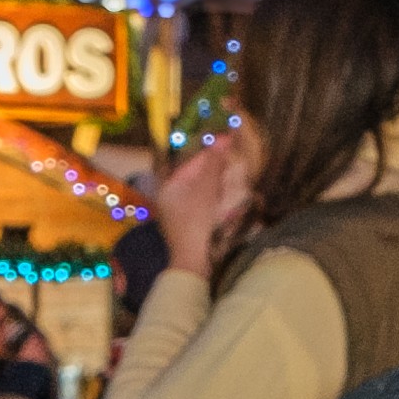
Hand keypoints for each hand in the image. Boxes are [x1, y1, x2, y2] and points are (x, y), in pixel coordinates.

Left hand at [149, 124, 258, 270]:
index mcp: (168, 187)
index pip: (190, 162)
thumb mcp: (206, 189)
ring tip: (229, 169)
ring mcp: (176, 212)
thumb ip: (213, 165)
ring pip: (197, 188)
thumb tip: (221, 140)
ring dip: (213, 179)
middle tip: (230, 152)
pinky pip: (199, 202)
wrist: (193, 259)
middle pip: (192, 174)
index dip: (209, 150)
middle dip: (211, 164)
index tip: (225, 139)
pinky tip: (222, 193)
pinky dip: (211, 194)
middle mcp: (168, 198)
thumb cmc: (196, 221)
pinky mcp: (187, 224)